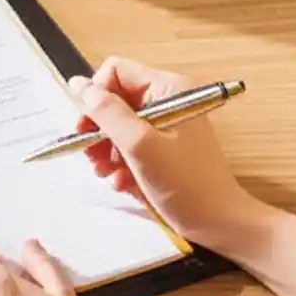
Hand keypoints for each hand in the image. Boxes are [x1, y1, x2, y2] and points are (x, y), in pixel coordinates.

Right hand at [67, 57, 260, 249]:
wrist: (218, 224)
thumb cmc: (186, 184)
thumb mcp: (139, 145)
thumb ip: (106, 112)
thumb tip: (78, 84)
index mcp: (167, 88)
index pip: (116, 71)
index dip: (97, 96)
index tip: (87, 126)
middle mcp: (166, 101)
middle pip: (115, 100)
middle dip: (99, 129)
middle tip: (91, 154)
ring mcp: (165, 126)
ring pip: (118, 126)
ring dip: (106, 151)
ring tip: (107, 174)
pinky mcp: (162, 149)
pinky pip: (129, 146)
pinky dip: (121, 164)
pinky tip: (122, 183)